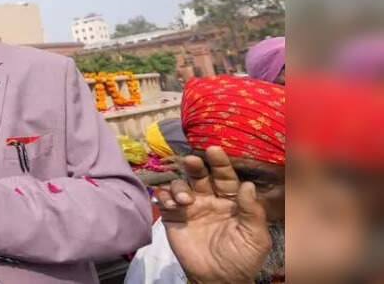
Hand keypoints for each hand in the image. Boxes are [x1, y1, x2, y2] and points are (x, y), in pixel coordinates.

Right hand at [158, 146, 271, 283]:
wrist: (219, 279)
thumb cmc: (242, 258)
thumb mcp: (256, 236)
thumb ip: (252, 210)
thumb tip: (247, 185)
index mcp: (230, 200)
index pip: (225, 177)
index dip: (220, 163)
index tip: (214, 149)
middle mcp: (209, 200)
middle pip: (200, 175)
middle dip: (196, 165)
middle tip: (193, 160)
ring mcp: (190, 208)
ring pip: (180, 185)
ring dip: (180, 186)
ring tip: (185, 199)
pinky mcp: (173, 218)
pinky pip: (165, 200)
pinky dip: (165, 197)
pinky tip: (173, 205)